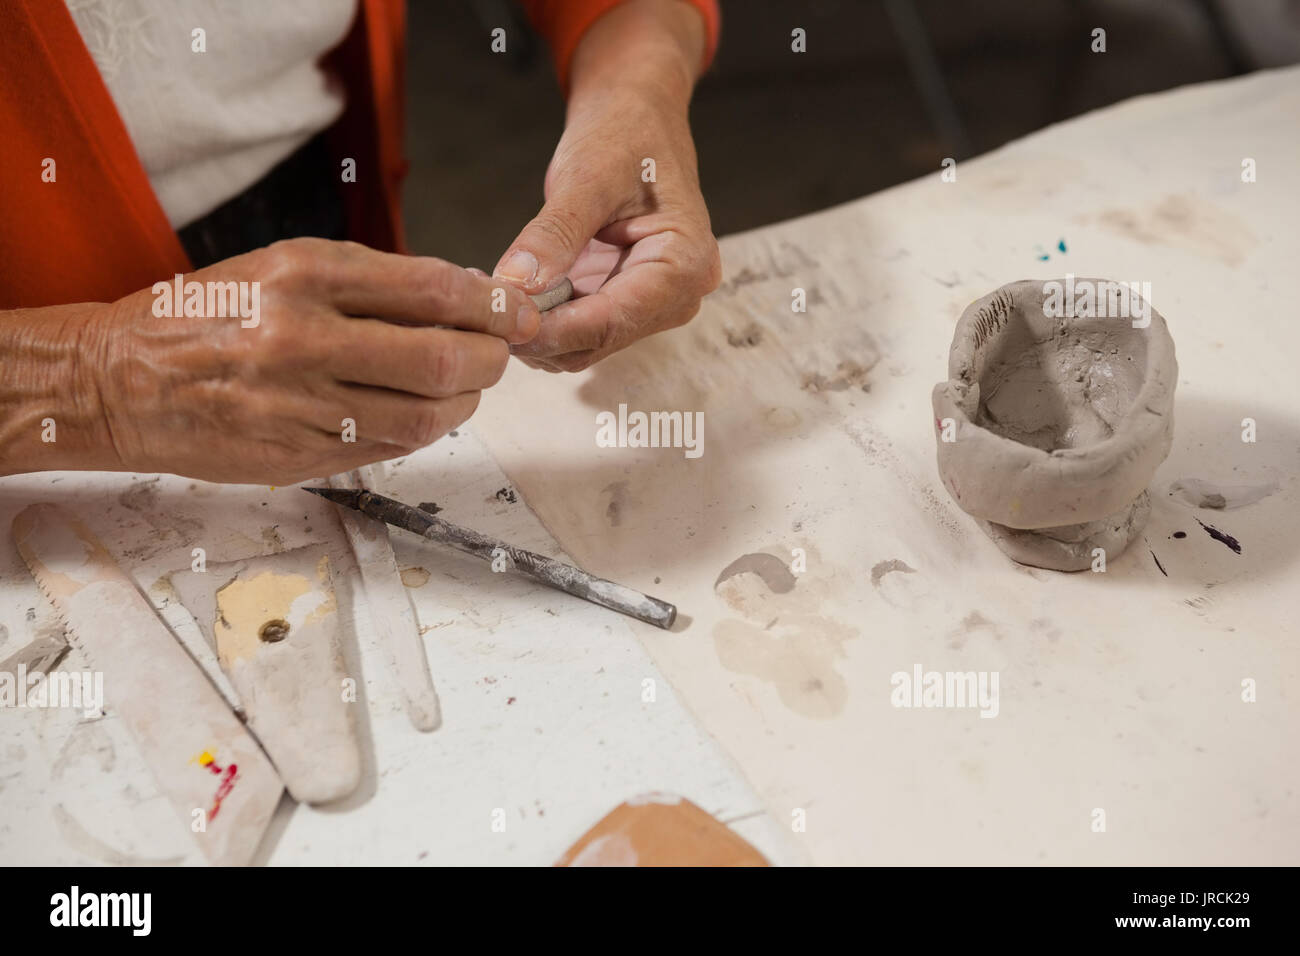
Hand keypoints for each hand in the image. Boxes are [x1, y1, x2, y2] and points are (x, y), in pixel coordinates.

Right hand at [6, 238, 540, 482]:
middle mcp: (302, 338)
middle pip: (443, 358)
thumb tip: (462, 296)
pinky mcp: (295, 456)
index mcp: (302, 275)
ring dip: (463, 403)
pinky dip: (419, 432)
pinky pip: (386, 449)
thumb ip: (370, 281)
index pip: (432, 288)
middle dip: (491, 358)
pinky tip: (421, 413)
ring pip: (423, 416)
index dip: (493, 304)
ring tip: (465, 387)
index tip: (518, 310)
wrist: (118, 380)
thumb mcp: (280, 265)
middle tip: (501, 353)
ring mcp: (299, 405)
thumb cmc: (203, 315)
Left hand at [494, 0, 720, 371]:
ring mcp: (652, 304)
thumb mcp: (586, 176)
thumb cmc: (625, 134)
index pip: (613, 320)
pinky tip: (510, 291)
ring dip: (536, 329)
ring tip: (490, 292)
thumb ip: (553, 233)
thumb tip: (516, 283)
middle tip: (480, 306)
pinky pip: (578, 326)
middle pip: (599, 340)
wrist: (636, 115)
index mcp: (685, 266)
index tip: (500, 323)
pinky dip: (542, 318)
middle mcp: (677, 297)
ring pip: (584, 343)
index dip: (552, 329)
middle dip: (539, 331)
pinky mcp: (624, 301)